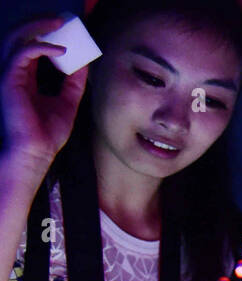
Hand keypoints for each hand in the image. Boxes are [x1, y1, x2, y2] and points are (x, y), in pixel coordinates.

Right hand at [1, 18, 88, 176]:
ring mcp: (9, 74)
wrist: (37, 153)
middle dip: (39, 22)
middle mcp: (14, 72)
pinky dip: (41, 46)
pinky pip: (22, 52)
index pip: (31, 45)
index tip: (67, 29)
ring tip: (58, 23)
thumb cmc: (48, 134)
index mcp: (25, 76)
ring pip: (16, 37)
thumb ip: (74, 82)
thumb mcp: (68, 103)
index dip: (46, 33)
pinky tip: (60, 50)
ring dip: (37, 26)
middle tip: (61, 18)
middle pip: (20, 35)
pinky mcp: (9, 79)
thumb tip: (85, 63)